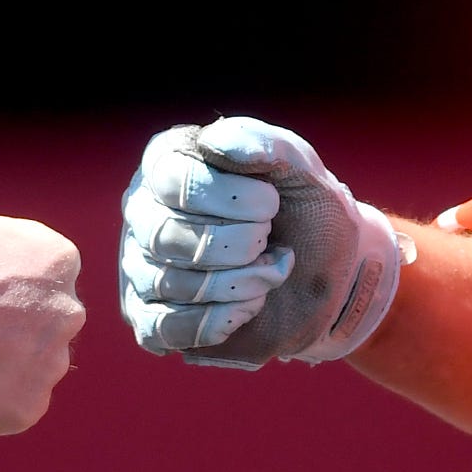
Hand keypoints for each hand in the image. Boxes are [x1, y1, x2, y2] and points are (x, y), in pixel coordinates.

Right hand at [0, 184, 84, 434]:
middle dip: (9, 329)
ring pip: (30, 370)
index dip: (1, 287)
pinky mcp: (27, 408)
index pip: (41, 278)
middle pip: (42, 325)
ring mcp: (51, 363)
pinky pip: (11, 410)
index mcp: (58, 258)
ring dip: (0, 369)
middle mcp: (69, 310)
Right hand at [118, 117, 402, 367]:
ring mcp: (141, 264)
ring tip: (266, 275)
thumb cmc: (308, 212)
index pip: (172, 179)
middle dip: (236, 246)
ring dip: (236, 286)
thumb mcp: (302, 170)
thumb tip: (214, 143)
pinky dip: (214, 323)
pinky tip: (246, 309)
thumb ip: (264, 144)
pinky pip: (160, 328)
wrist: (330, 276)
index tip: (272, 205)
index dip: (230, 199)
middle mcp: (145, 209)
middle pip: (164, 234)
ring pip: (166, 283)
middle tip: (269, 243)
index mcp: (170, 160)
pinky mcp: (149, 317)